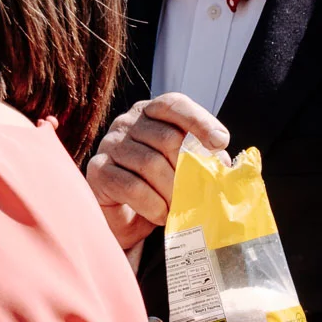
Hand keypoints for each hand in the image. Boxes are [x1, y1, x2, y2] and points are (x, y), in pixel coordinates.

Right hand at [84, 93, 229, 250]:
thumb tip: (223, 164)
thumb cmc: (159, 186)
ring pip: (149, 164)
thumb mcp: (185, 167)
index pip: (172, 104)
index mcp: (150, 114)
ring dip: (172, 191)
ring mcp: (109, 145)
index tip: (219, 142)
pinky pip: (131, 186)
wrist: (126, 216)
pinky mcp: (97, 171)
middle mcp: (126, 124)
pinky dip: (153, 205)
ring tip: (181, 207)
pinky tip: (161, 214)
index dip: (198, 121)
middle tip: (198, 192)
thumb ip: (203, 159)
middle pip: (166, 138)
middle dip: (188, 169)